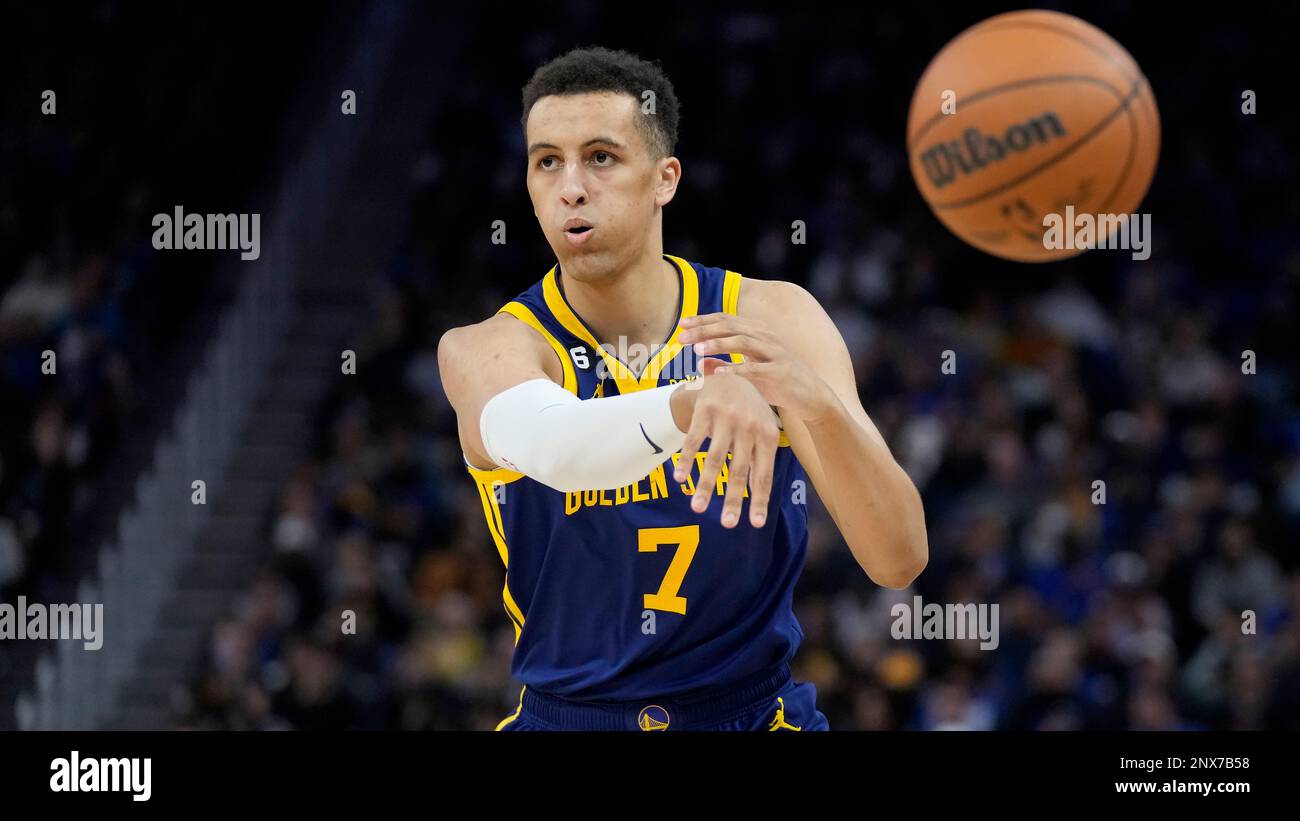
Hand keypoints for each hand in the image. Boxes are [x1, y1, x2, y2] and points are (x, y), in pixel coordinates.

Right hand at [669, 372, 779, 528]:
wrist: (731, 373)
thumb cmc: (750, 410)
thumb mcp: (762, 430)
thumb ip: (759, 459)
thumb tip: (757, 497)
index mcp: (768, 435)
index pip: (763, 474)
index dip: (759, 500)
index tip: (754, 524)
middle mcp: (749, 426)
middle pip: (739, 470)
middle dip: (732, 500)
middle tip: (727, 525)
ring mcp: (727, 418)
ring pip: (714, 459)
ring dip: (705, 486)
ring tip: (698, 508)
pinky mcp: (706, 409)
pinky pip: (694, 440)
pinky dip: (686, 461)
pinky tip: (679, 479)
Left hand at [678, 312, 836, 422]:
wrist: (812, 397)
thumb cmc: (777, 383)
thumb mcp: (749, 372)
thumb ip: (726, 364)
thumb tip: (700, 362)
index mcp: (758, 332)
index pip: (726, 319)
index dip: (703, 320)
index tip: (681, 325)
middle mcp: (766, 337)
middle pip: (730, 326)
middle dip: (704, 330)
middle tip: (681, 337)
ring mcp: (774, 353)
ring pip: (743, 342)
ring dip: (717, 344)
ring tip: (696, 350)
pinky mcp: (780, 371)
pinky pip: (756, 368)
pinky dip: (737, 369)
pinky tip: (719, 373)